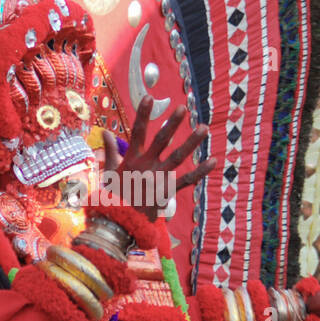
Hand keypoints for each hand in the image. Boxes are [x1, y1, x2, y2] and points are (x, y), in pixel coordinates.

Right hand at [101, 95, 215, 219]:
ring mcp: (158, 178)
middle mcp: (146, 165)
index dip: (143, 114)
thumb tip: (106, 132)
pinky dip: (200, 171)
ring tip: (203, 128)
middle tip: (183, 108)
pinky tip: (213, 161)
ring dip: (191, 142)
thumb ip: (111, 151)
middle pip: (162, 140)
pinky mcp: (167, 191)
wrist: (120, 223)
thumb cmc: (113, 197)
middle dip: (172, 123)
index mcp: (131, 159)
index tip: (148, 97)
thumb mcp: (109, 172)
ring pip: (178, 156)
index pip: (137, 132)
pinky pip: (187, 180)